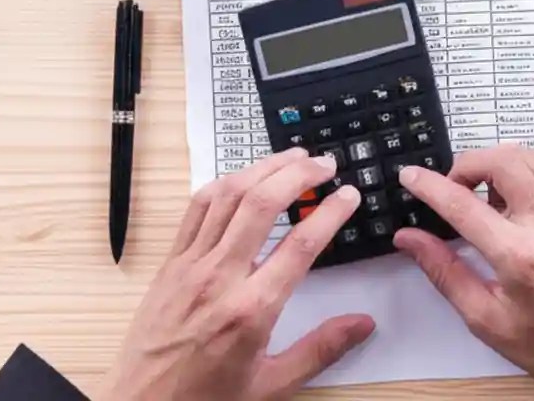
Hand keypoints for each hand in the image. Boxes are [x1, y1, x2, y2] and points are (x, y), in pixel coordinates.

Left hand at [99, 147, 373, 400]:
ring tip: (292, 157)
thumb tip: (363, 324)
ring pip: (227, 196)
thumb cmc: (204, 400)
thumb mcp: (272, 384)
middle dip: (298, 174)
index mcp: (251, 311)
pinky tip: (243, 178)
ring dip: (262, 168)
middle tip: (325, 163)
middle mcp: (219, 279)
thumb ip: (321, 349)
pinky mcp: (171, 263)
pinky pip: (196, 210)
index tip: (349, 194)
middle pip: (262, 204)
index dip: (331, 212)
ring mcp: (190, 266)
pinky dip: (223, 185)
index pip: (302, 245)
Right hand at [393, 145, 533, 395]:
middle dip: (465, 164)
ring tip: (483, 195)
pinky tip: (516, 200)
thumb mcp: (488, 319)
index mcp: (519, 255)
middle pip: (499, 160)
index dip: (428, 185)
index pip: (461, 202)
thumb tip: (411, 240)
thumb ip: (445, 272)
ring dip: (496, 164)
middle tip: (451, 188)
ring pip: (528, 156)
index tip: (409, 176)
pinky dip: (525, 172)